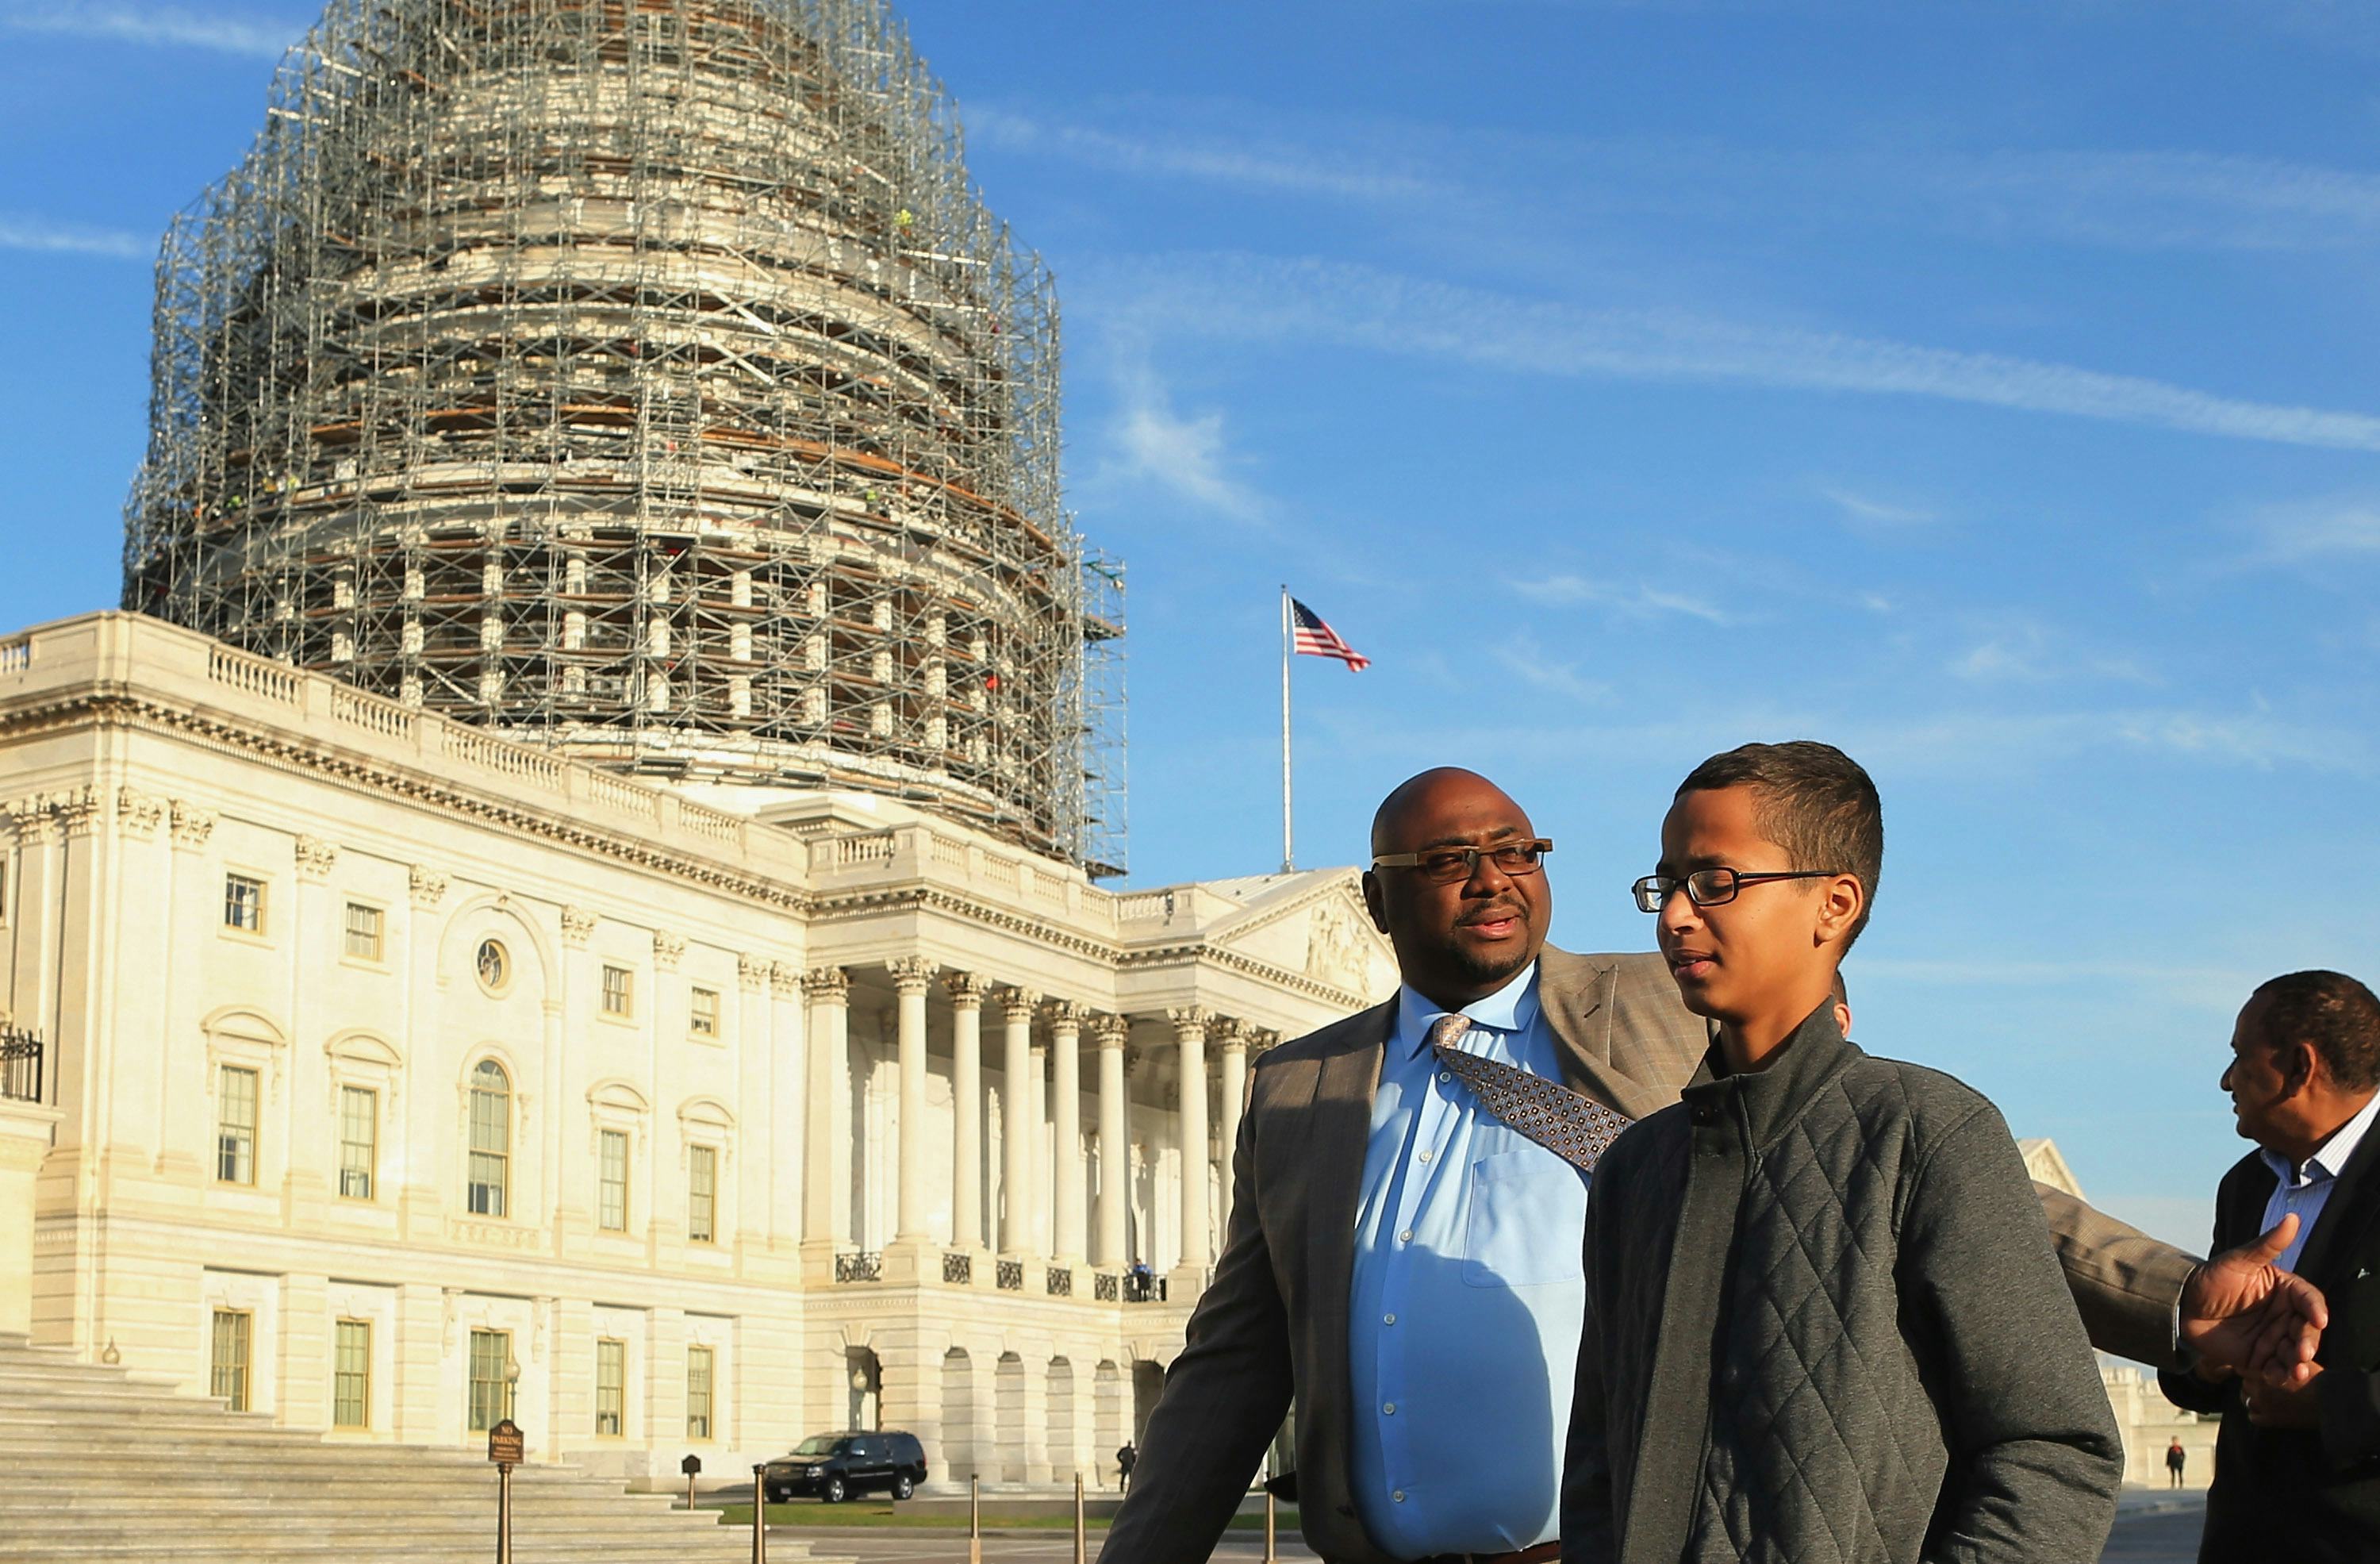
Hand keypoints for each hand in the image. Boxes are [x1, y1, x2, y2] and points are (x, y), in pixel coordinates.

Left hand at [2179, 1213, 2328, 1387]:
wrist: (2181, 1305)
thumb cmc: (2210, 1278)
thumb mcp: (2238, 1261)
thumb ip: (2267, 1245)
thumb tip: (2292, 1219)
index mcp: (2284, 1290)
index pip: (2308, 1300)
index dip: (2315, 1309)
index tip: (2319, 1319)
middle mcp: (2283, 1315)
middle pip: (2306, 1330)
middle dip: (2308, 1341)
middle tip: (2302, 1351)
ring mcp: (2273, 1337)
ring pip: (2294, 1351)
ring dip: (2298, 1362)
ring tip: (2294, 1370)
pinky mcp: (2260, 1357)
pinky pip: (2276, 1368)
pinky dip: (2280, 1374)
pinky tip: (2277, 1377)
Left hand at [2245, 1362, 2325, 1427]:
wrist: (2330, 1403)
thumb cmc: (2317, 1380)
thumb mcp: (2295, 1362)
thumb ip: (2278, 1359)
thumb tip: (2268, 1354)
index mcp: (2264, 1373)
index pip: (2242, 1370)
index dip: (2250, 1371)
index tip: (2258, 1372)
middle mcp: (2260, 1390)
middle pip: (2245, 1385)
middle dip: (2253, 1384)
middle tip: (2267, 1385)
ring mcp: (2264, 1407)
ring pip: (2247, 1400)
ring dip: (2255, 1399)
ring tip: (2269, 1397)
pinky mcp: (2271, 1421)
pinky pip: (2253, 1417)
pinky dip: (2258, 1414)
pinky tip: (2269, 1410)